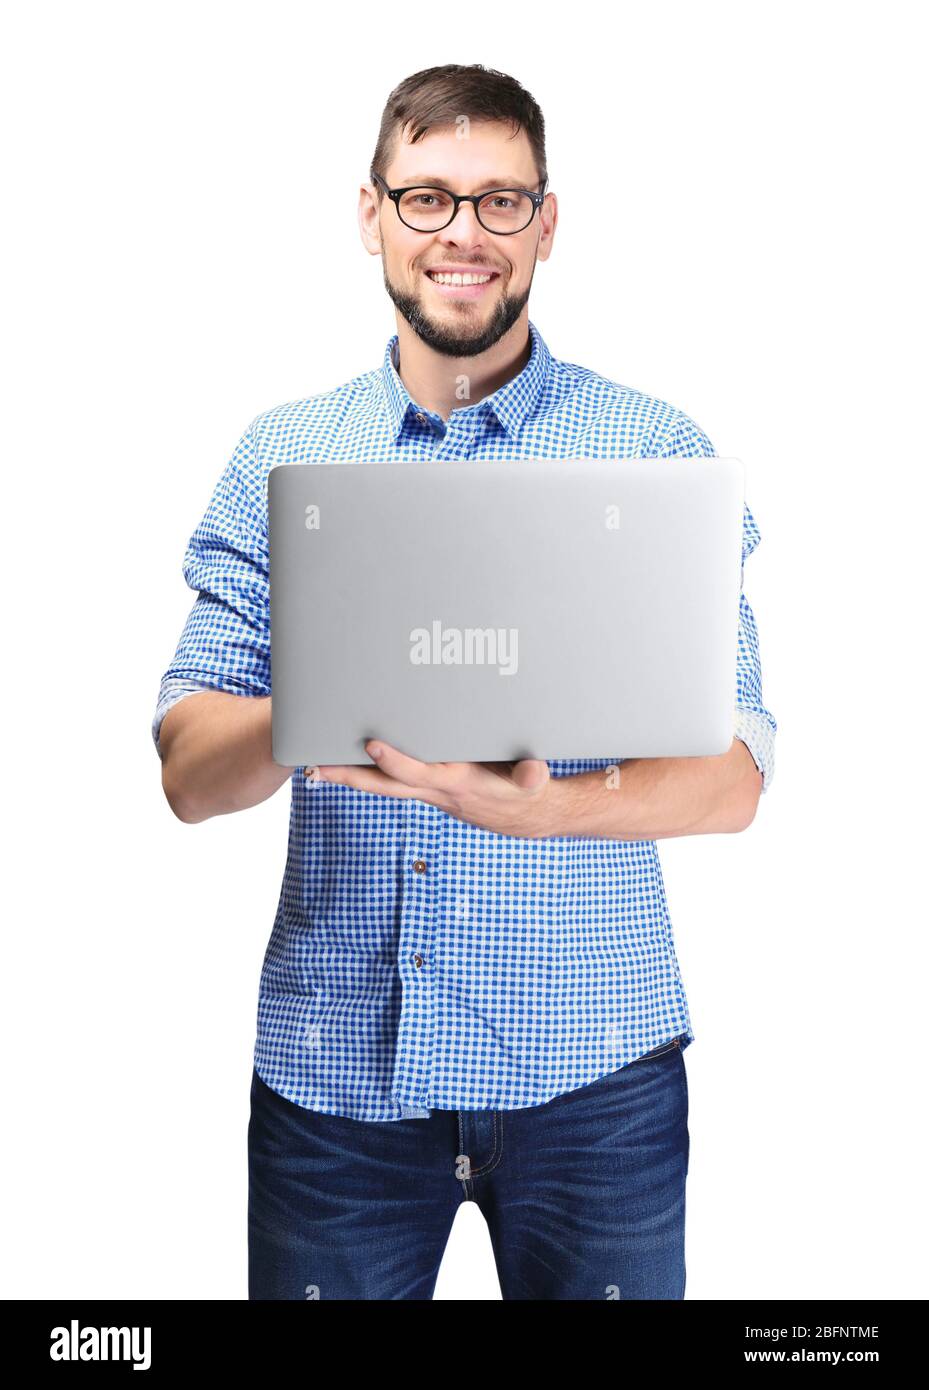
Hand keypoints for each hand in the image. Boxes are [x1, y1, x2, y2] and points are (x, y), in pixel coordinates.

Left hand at [305, 739, 555, 837]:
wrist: (529, 815)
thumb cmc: (528, 791)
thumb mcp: (534, 782)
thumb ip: (531, 775)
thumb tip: (532, 772)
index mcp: (457, 783)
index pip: (418, 772)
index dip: (395, 760)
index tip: (372, 743)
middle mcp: (436, 791)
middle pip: (386, 785)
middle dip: (352, 777)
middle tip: (316, 766)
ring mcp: (429, 793)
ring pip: (383, 785)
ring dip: (351, 777)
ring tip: (317, 764)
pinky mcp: (429, 789)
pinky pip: (392, 783)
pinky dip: (369, 775)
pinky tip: (348, 766)